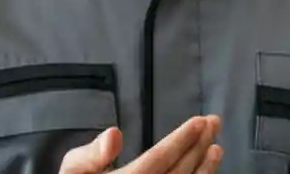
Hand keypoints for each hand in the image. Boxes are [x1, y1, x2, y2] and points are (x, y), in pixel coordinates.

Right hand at [59, 115, 222, 172]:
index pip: (156, 161)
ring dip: (205, 168)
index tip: (200, 121)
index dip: (180, 140)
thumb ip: (90, 154)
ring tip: (216, 147)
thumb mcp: (73, 172)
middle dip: (198, 146)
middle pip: (177, 173)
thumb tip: (114, 133)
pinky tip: (206, 170)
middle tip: (214, 122)